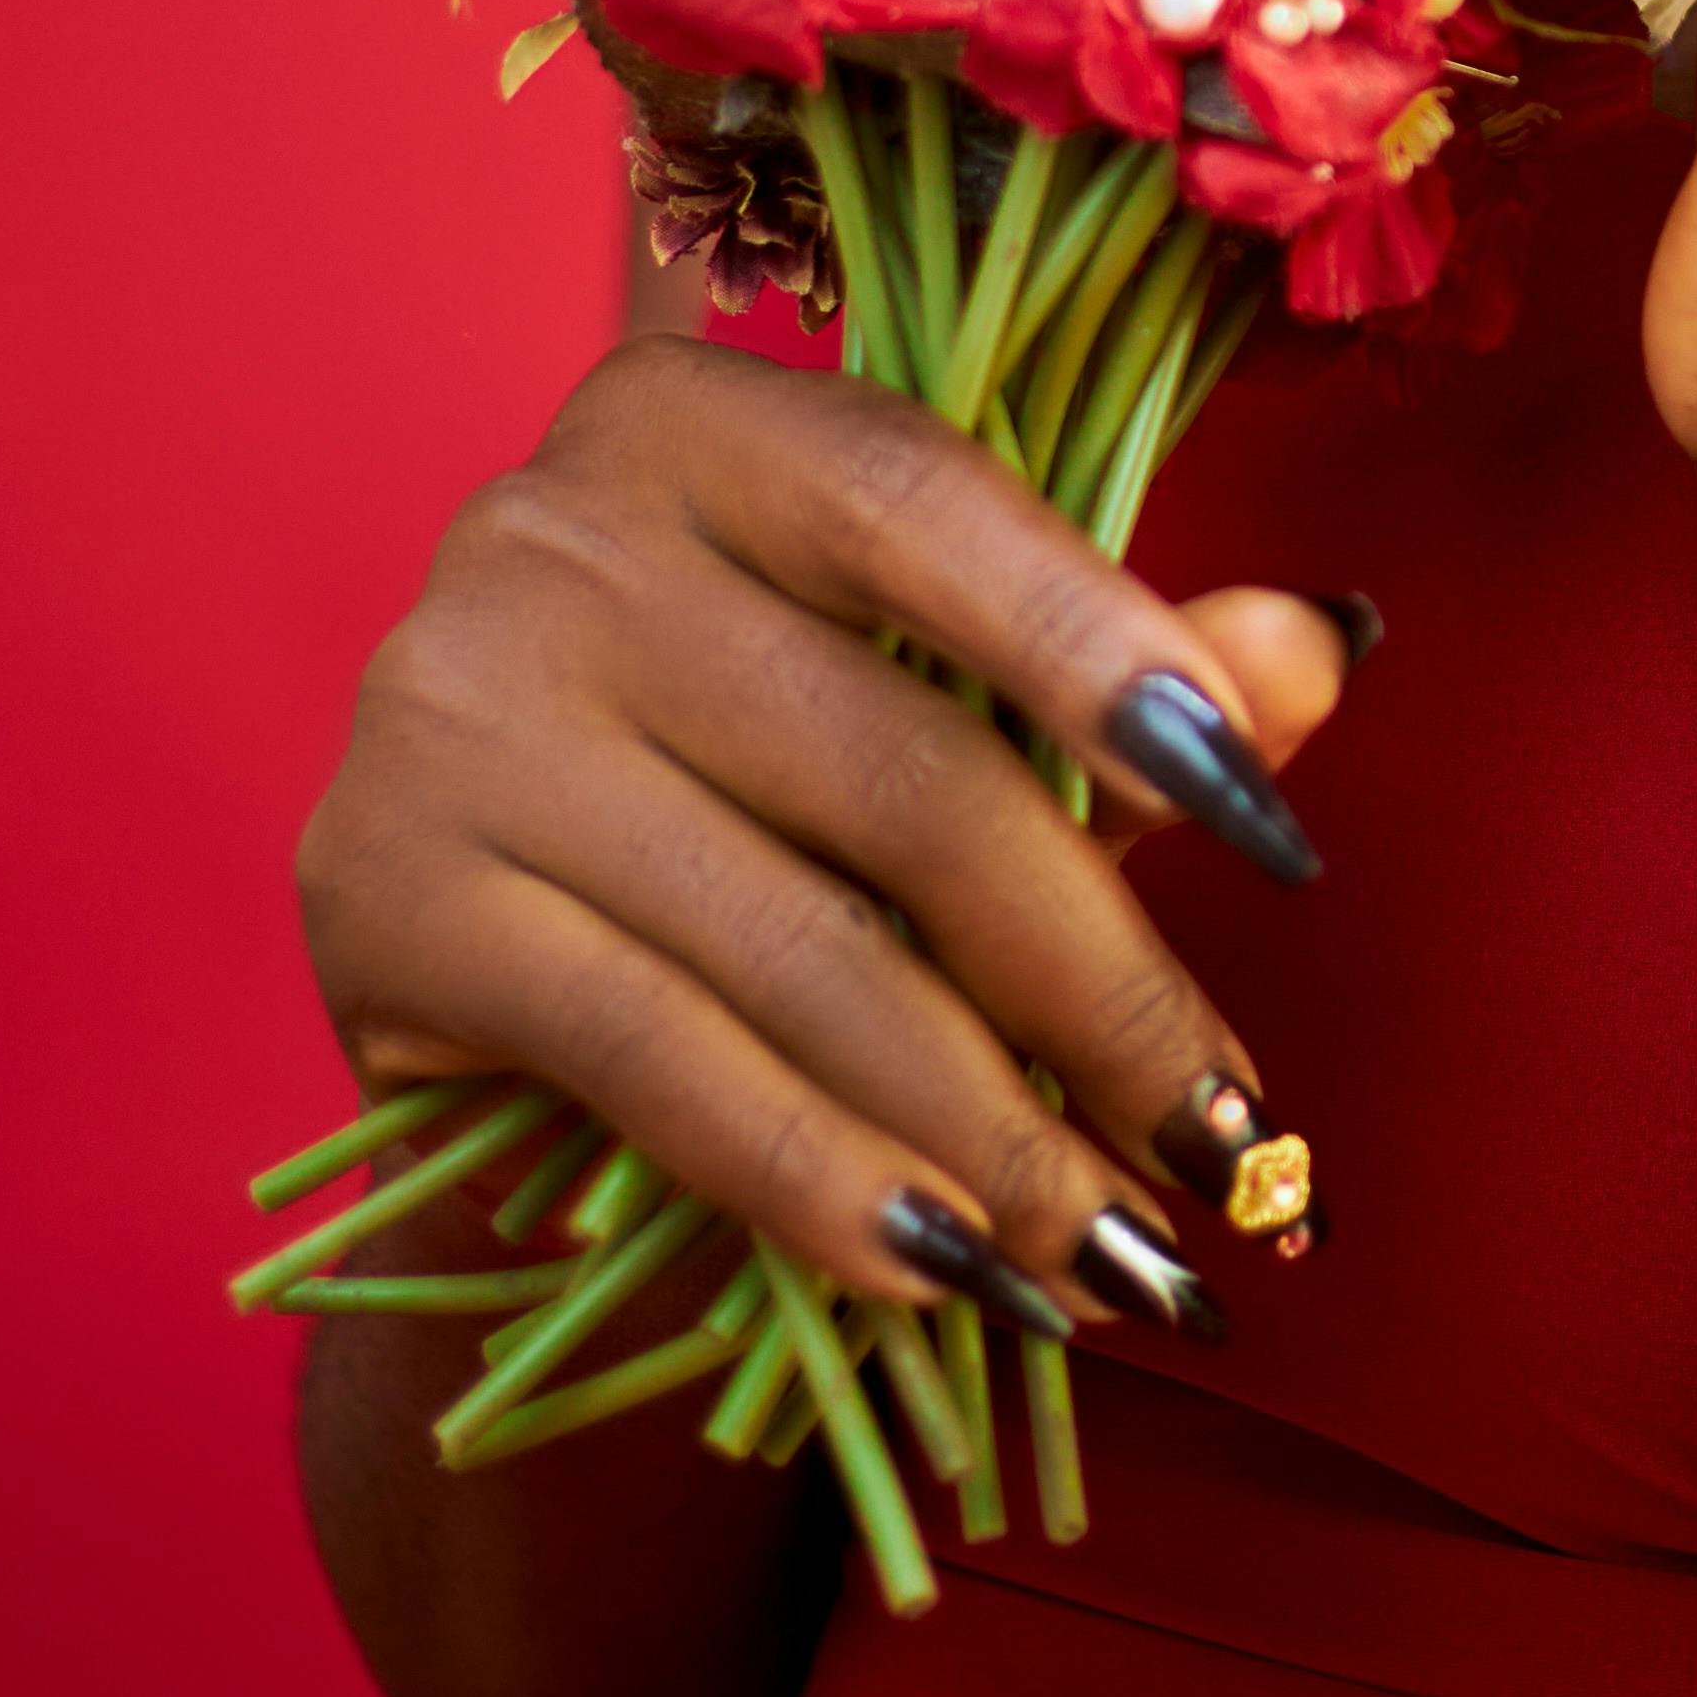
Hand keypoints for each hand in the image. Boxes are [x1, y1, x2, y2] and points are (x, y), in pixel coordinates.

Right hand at [301, 343, 1360, 1332]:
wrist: (482, 995)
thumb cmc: (755, 811)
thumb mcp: (933, 712)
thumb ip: (1118, 681)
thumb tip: (1318, 648)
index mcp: (695, 424)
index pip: (931, 507)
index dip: (1112, 654)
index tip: (1280, 837)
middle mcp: (547, 530)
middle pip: (900, 769)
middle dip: (1099, 984)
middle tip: (1229, 1139)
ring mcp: (444, 711)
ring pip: (801, 945)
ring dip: (994, 1130)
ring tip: (1132, 1249)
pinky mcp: (378, 899)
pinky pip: (663, 1060)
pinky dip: (828, 1183)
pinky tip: (952, 1271)